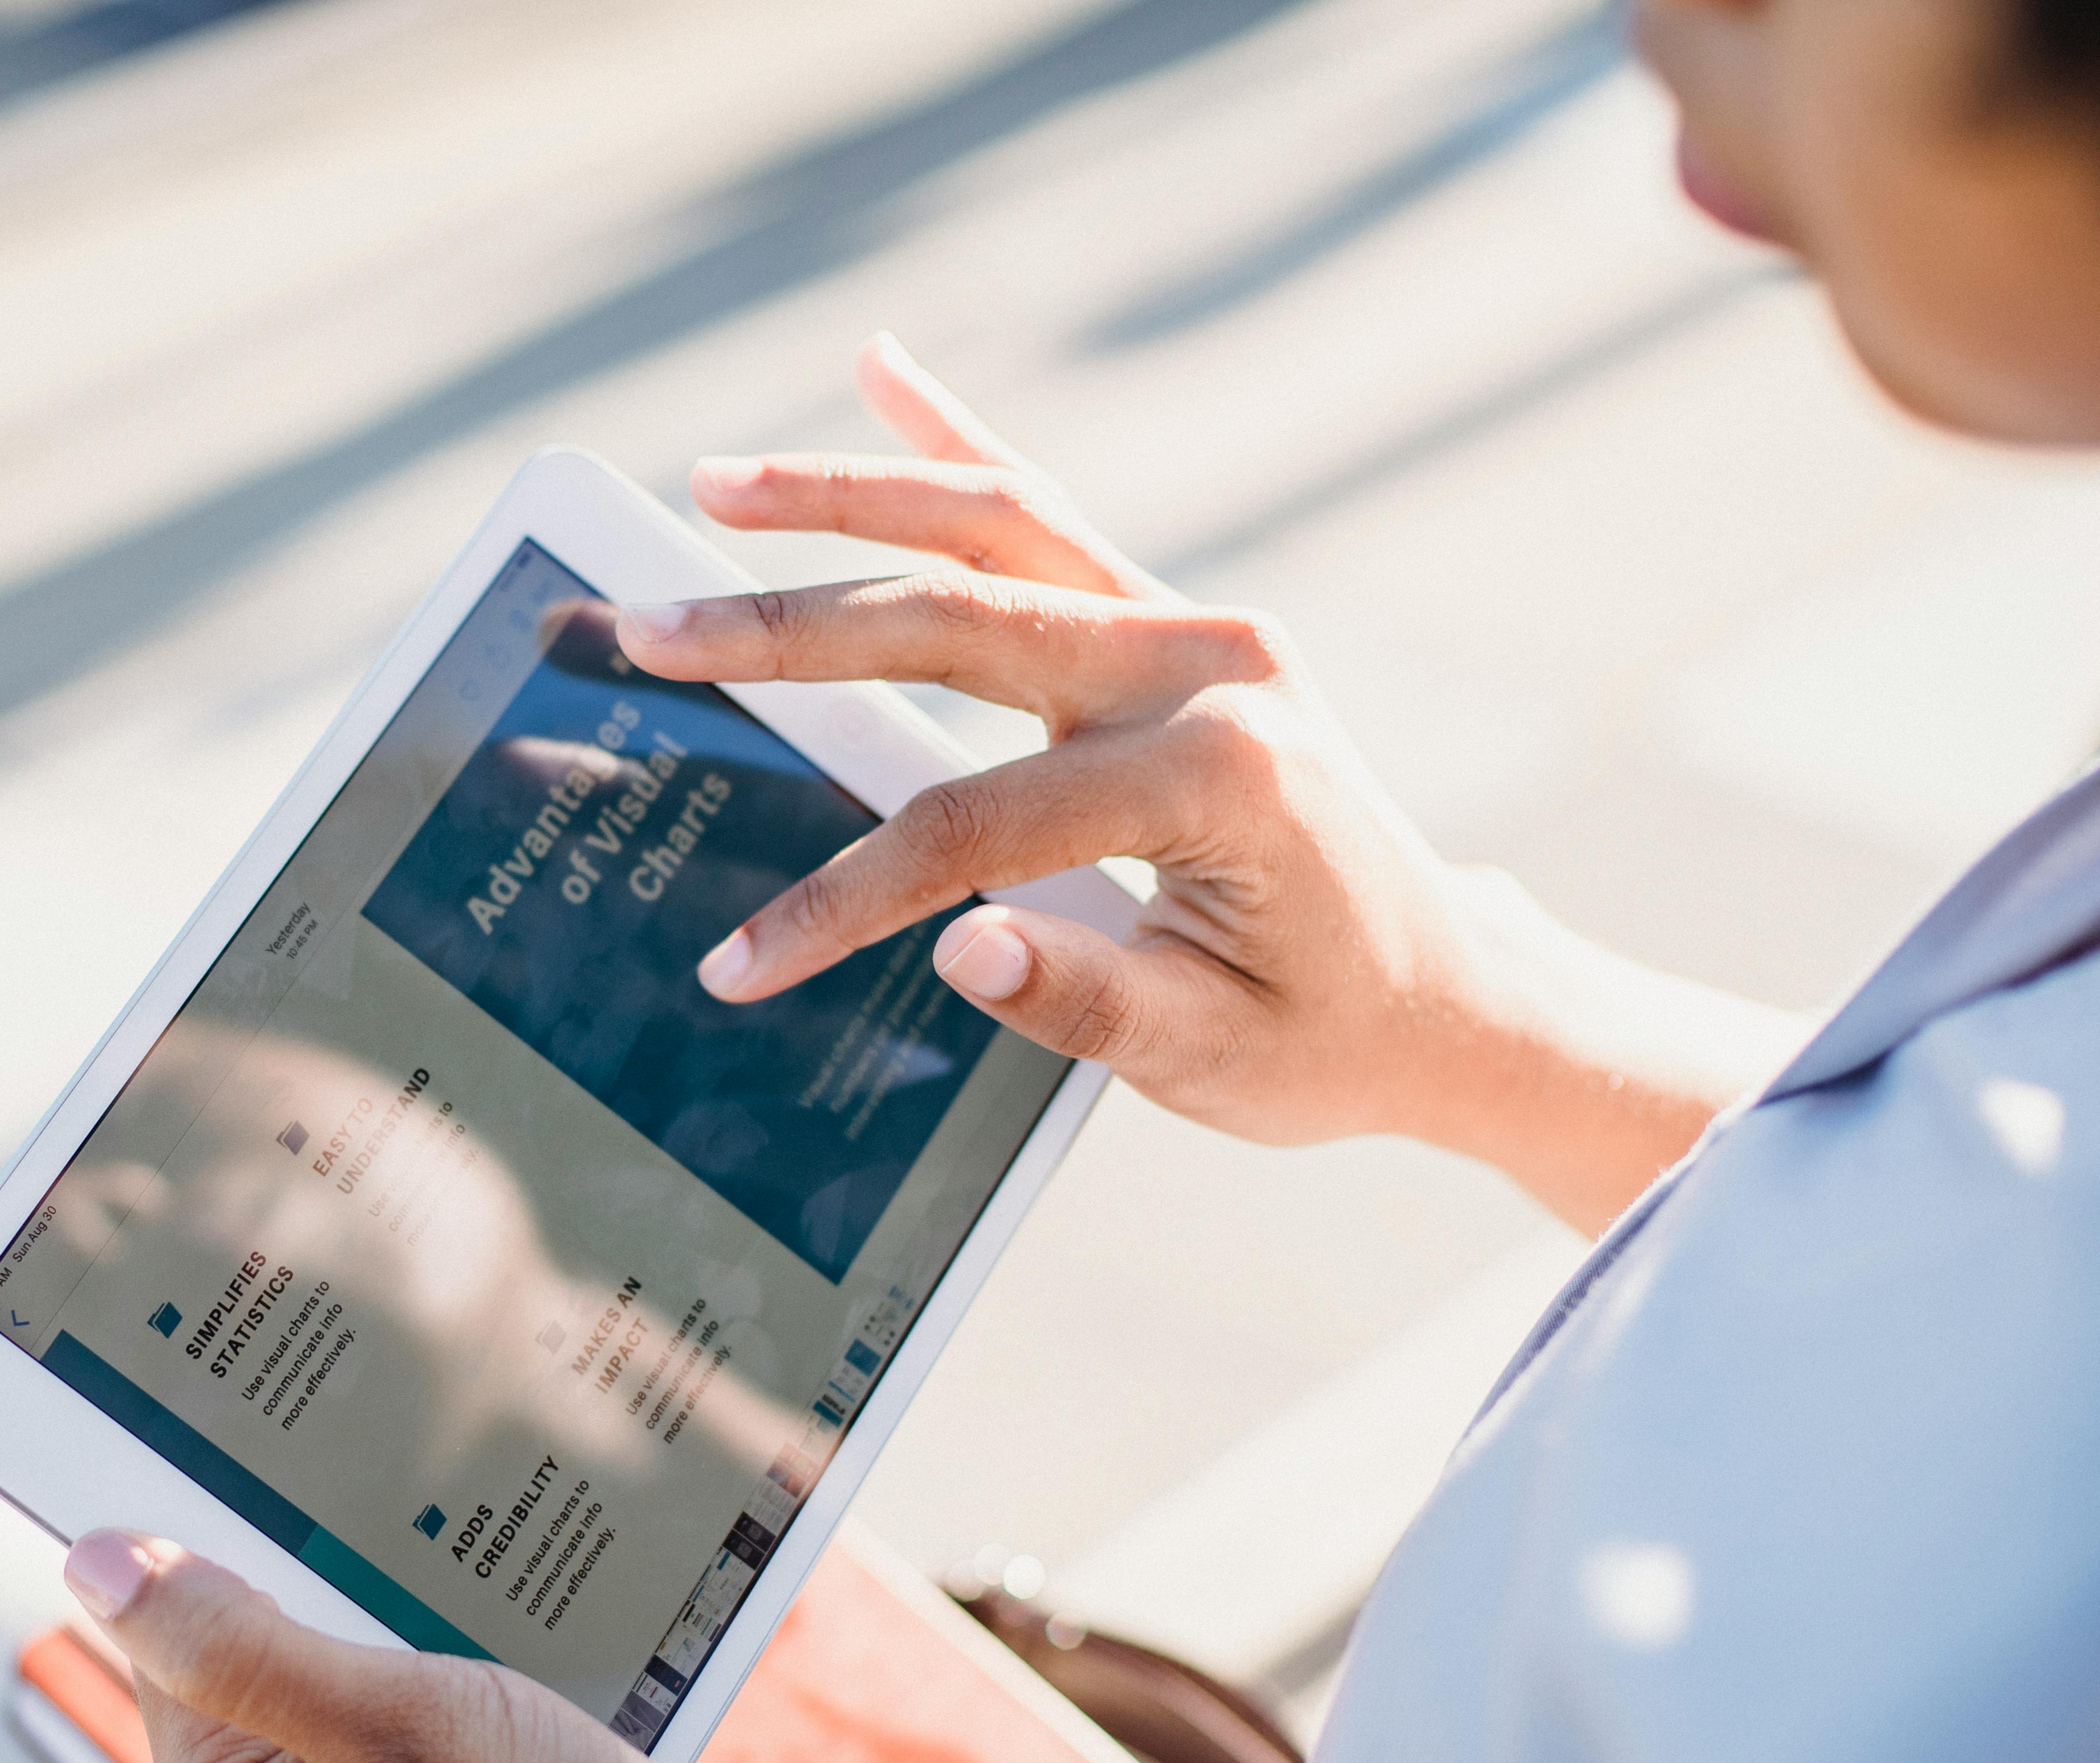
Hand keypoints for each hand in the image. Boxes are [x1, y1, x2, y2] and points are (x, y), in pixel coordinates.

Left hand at [61, 1531, 935, 1762]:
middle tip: (439, 1562)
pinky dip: (460, 1707)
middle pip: (257, 1666)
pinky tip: (535, 1699)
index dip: (246, 1548)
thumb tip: (96, 1562)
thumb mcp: (409, 1729)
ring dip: (415, 1650)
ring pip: (345, 1700)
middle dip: (341, 1599)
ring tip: (503, 1642)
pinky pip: (407, 1756)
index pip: (172, 1638)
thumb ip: (244, 1647)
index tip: (330, 1490)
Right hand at [621, 336, 1805, 1234]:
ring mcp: (1201, 627)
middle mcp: (1215, 667)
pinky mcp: (1181, 623)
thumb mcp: (1211, 1058)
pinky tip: (881, 367)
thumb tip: (959, 947)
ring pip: (999, 527)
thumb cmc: (1326, 1035)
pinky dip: (963, 446)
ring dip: (849, 497)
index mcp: (1222, 776)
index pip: (979, 824)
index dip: (848, 895)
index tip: (746, 959)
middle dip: (791, 630)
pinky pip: (1055, 514)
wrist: (1446, 989)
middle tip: (653, 631)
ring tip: (714, 483)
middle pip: (962, 622)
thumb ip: (1085, 1001)